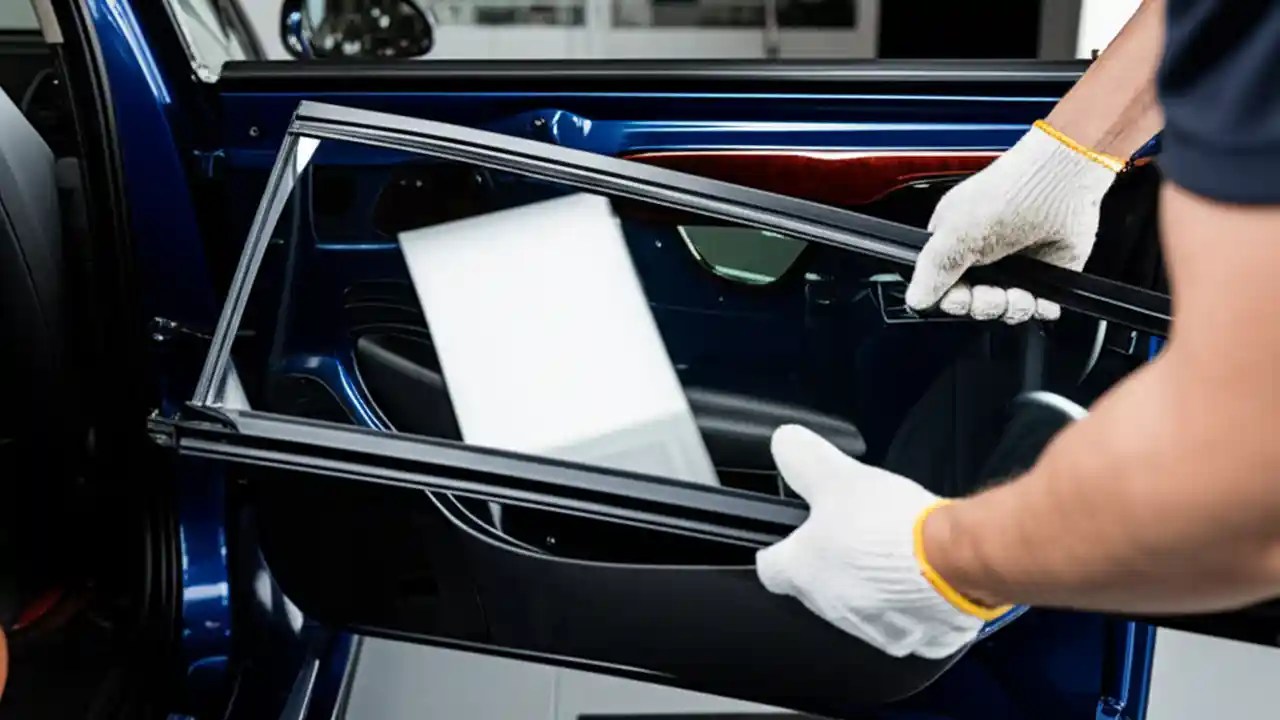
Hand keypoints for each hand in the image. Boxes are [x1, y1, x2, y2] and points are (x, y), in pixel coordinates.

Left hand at [756, 425, 994, 658]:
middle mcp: (828, 609)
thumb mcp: (838, 477)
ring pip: (855, 606)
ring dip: (865, 585)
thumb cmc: (885, 524)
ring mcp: (870, 630)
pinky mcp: (911, 640)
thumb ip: (804, 460)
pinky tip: (919, 579)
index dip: (777, 550)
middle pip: (814, 587)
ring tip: (888, 553)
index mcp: (802, 573)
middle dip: (827, 564)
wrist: (954, 562)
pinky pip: (897, 622)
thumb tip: (783, 442)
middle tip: (851, 534)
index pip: (769, 570)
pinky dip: (903, 605)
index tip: (790, 537)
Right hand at [905, 123, 1119, 323]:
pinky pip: (1040, 307)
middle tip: (992, 292)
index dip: (954, 301)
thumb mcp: (956, 232)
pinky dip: (1041, 308)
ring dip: (1012, 307)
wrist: (1060, 185)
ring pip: (1006, 310)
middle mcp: (984, 259)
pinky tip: (1041, 297)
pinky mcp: (1048, 275)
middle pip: (975, 305)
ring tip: (1019, 292)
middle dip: (984, 305)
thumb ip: (932, 269)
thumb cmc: (1007, 196)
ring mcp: (1018, 269)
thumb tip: (915, 299)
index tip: (963, 296)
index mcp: (955, 245)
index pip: (944, 290)